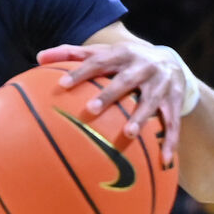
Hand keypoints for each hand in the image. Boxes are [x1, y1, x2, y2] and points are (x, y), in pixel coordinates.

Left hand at [36, 39, 188, 165]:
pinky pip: (173, 124)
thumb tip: (38, 57)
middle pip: (125, 81)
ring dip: (140, 117)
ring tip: (129, 134)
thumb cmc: (124, 61)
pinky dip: (170, 141)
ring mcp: (162, 85)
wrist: (172, 61)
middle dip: (110, 95)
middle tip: (91, 110)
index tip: (62, 85)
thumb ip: (71, 54)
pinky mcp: (175, 102)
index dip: (80, 72)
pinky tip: (164, 160)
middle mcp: (143, 67)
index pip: (98, 62)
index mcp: (122, 54)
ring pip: (151, 102)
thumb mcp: (103, 53)